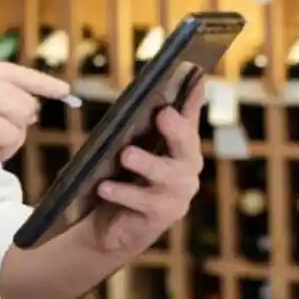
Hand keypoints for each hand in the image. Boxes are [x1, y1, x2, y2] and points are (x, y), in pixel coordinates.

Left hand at [79, 78, 205, 255]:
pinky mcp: (162, 217)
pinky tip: (104, 186)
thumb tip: (163, 81)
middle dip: (176, 129)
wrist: (112, 226)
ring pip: (167, 175)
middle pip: (188, 145)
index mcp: (181, 146)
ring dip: (146, 162)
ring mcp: (177, 194)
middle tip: (162, 114)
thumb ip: (147, 120)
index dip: (193, 96)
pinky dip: (123, 192)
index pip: (189, 116)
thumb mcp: (134, 144)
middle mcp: (186, 168)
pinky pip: (144, 202)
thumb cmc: (126, 178)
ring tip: (126, 153)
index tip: (193, 72)